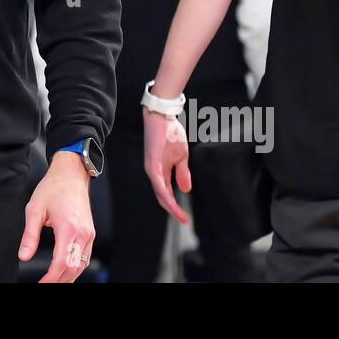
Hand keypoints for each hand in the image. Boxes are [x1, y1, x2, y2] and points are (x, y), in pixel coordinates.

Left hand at [18, 151, 94, 282]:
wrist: (71, 174)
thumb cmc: (53, 188)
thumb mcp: (34, 209)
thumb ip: (29, 235)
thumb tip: (24, 256)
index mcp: (68, 228)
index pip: (61, 263)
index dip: (50, 278)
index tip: (41, 284)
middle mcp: (82, 233)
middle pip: (73, 268)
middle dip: (58, 281)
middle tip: (44, 284)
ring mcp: (88, 233)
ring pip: (81, 265)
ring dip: (68, 277)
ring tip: (53, 281)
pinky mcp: (90, 232)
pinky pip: (85, 257)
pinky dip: (76, 268)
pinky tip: (66, 271)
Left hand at [143, 109, 190, 223]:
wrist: (163, 117)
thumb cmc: (170, 134)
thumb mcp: (181, 157)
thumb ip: (182, 173)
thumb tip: (186, 190)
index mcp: (161, 172)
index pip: (166, 194)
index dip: (175, 206)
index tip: (186, 218)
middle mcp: (154, 172)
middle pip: (162, 196)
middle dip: (173, 210)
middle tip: (184, 221)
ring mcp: (151, 168)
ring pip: (159, 192)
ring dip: (169, 204)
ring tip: (179, 214)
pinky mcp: (152, 162)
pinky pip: (157, 181)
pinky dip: (163, 191)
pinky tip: (170, 199)